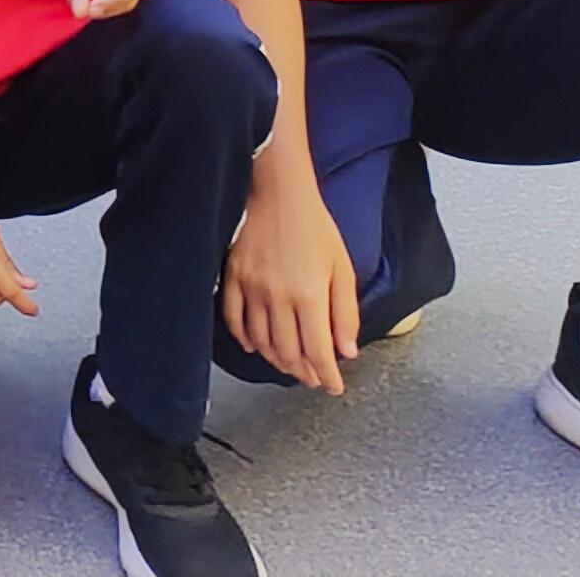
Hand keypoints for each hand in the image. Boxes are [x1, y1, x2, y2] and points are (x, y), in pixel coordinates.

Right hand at [223, 169, 359, 391]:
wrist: (279, 193)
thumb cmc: (315, 227)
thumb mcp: (343, 269)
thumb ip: (346, 314)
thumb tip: (346, 351)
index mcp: (310, 294)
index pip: (318, 351)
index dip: (327, 376)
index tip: (333, 386)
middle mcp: (278, 296)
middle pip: (288, 353)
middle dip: (304, 373)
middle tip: (314, 379)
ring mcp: (251, 287)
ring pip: (260, 341)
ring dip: (276, 360)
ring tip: (290, 365)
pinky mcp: (232, 277)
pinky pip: (233, 318)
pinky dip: (243, 338)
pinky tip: (254, 345)